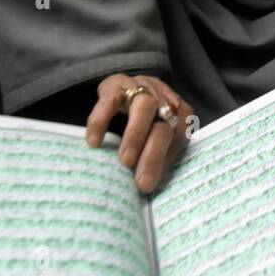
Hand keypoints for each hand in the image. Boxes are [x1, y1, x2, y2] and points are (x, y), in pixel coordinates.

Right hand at [85, 73, 193, 194]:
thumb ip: (157, 157)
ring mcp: (140, 87)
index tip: (153, 184)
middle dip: (153, 155)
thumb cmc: (141, 123)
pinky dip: (101, 121)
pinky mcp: (115, 84)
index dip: (167, 161)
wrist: (120, 89)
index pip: (180, 136)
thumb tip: (149, 191)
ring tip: (124, 161)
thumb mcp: (153, 137)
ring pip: (144, 105)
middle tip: (141, 183)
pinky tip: (94, 141)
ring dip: (135, 135)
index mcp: (179, 112)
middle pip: (164, 124)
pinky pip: (109, 100)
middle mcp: (163, 97)